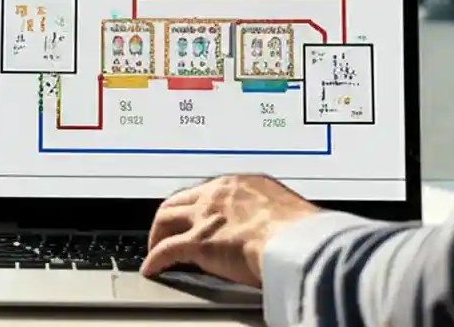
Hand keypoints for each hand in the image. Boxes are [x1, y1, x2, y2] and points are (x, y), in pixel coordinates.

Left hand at [142, 174, 319, 286]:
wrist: (298, 241)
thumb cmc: (302, 230)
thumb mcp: (286, 210)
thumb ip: (272, 215)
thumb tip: (278, 228)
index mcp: (242, 184)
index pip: (209, 191)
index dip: (198, 205)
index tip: (196, 216)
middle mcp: (219, 193)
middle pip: (180, 199)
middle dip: (170, 215)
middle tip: (166, 230)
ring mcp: (206, 216)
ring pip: (166, 217)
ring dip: (157, 234)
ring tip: (155, 248)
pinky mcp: (198, 242)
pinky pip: (166, 250)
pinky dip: (155, 259)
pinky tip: (152, 269)